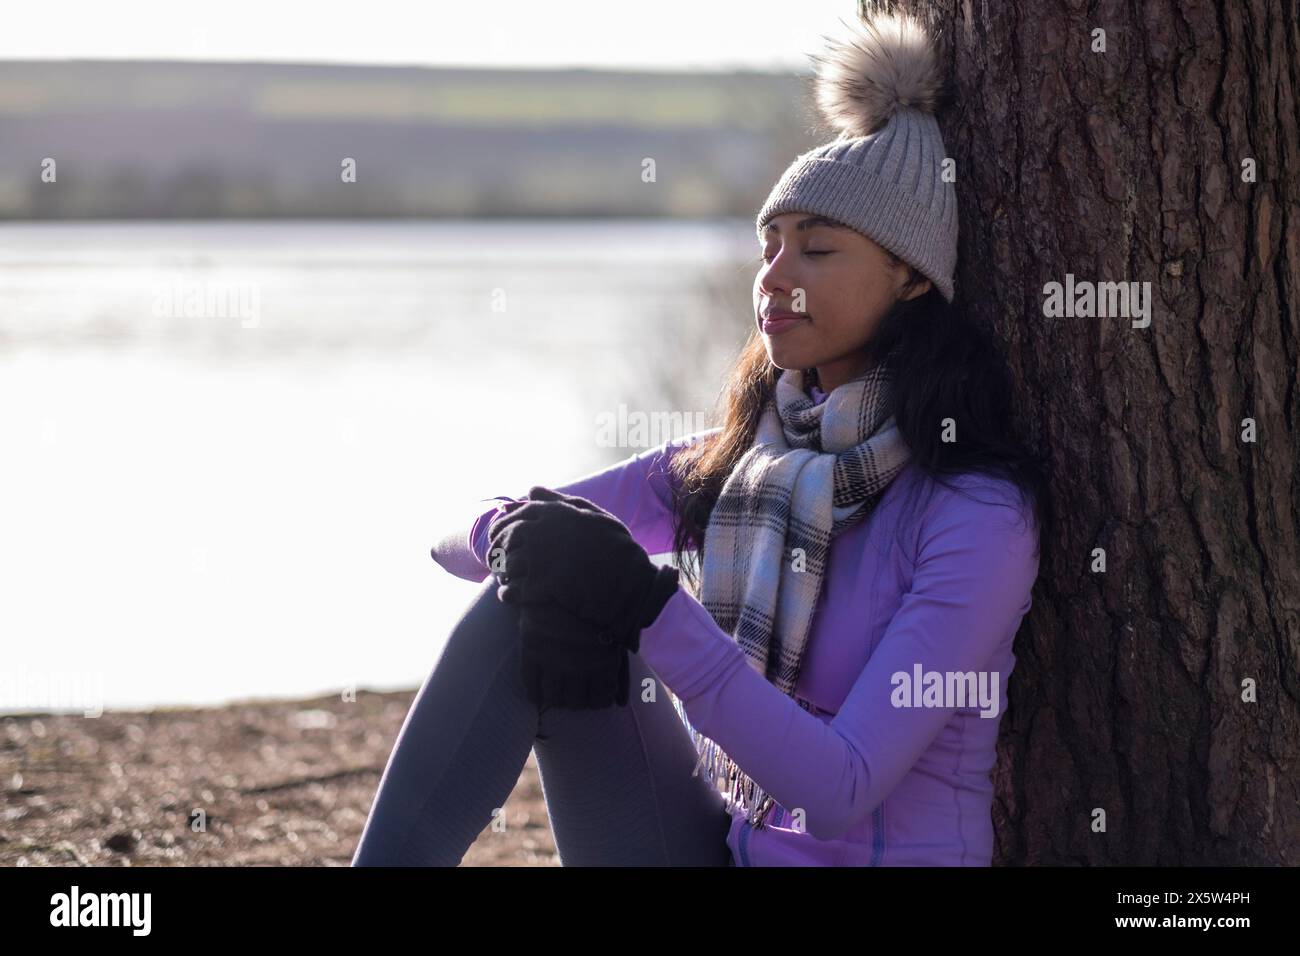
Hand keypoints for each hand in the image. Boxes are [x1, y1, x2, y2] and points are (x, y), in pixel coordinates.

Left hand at [487, 486, 679, 649]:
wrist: (629, 581)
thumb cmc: (614, 547)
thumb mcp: (591, 516)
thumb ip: (559, 501)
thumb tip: (530, 489)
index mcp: (554, 513)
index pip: (515, 515)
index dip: (503, 526)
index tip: (498, 536)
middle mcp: (543, 532)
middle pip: (507, 538)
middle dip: (497, 549)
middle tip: (495, 560)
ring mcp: (541, 558)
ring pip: (507, 564)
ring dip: (501, 572)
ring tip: (504, 579)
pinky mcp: (542, 584)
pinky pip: (514, 590)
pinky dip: (507, 593)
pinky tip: (508, 597)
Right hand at [517, 600, 630, 708]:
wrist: (569, 575)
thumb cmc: (600, 604)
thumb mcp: (618, 631)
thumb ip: (620, 669)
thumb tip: (621, 702)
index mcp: (605, 660)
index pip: (600, 698)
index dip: (597, 702)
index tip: (595, 700)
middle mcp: (580, 665)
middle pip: (576, 701)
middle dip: (576, 703)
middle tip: (574, 700)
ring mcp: (554, 658)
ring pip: (554, 696)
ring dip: (556, 700)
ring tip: (556, 697)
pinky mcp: (533, 649)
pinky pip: (531, 681)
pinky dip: (533, 693)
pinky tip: (535, 695)